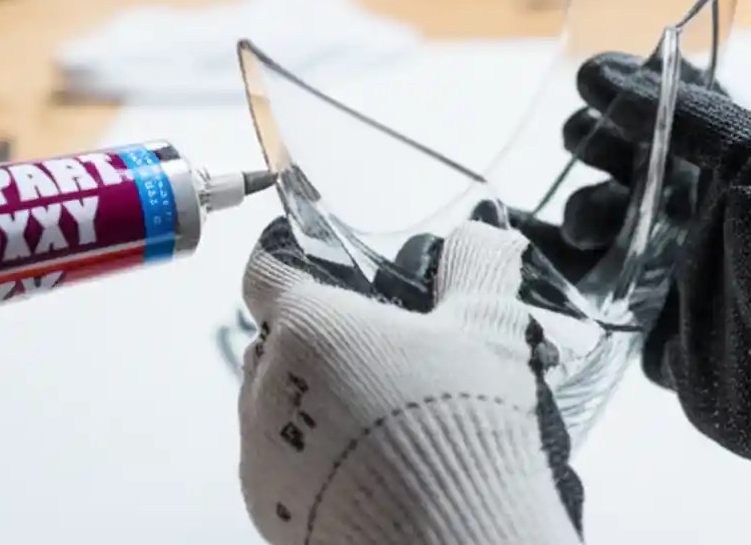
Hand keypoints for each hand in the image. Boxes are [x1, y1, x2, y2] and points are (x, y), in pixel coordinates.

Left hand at [239, 217, 583, 544]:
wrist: (449, 536)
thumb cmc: (459, 429)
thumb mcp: (488, 328)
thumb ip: (478, 269)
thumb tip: (482, 236)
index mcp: (309, 327)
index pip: (268, 271)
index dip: (292, 262)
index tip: (313, 265)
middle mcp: (269, 386)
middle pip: (276, 341)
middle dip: (317, 341)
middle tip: (378, 355)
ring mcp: (262, 453)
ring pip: (273, 405)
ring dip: (312, 401)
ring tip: (380, 419)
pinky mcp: (268, 510)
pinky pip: (279, 466)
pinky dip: (311, 460)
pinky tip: (368, 467)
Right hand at [553, 52, 750, 533]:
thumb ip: (692, 110)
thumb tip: (606, 72)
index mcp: (744, 162)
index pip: (677, 109)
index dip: (630, 91)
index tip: (586, 80)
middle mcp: (709, 210)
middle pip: (633, 164)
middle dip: (598, 147)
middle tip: (574, 143)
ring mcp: (679, 268)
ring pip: (610, 225)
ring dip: (586, 209)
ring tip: (587, 224)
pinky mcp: (654, 326)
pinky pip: (595, 291)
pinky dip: (562, 271)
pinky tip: (535, 252)